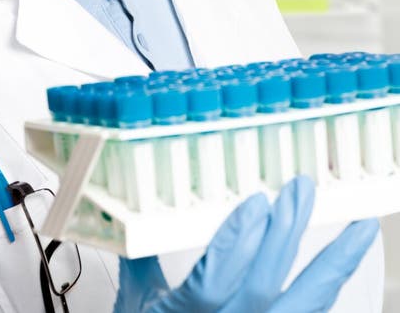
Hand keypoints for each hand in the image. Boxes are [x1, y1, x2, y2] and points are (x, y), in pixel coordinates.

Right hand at [113, 175, 379, 312]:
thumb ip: (140, 264)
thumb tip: (133, 219)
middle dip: (285, 234)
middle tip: (300, 190)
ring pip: (302, 309)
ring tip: (358, 230)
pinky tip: (340, 271)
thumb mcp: (134, 308)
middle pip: (261, 288)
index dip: (234, 243)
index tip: (256, 202)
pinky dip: (326, 295)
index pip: (210, 284)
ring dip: (332, 267)